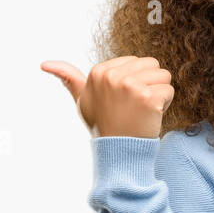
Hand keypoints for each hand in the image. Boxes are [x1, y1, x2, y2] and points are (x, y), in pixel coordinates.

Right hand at [40, 55, 173, 138]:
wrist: (118, 151)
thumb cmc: (103, 124)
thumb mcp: (82, 100)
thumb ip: (68, 78)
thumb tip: (44, 64)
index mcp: (99, 71)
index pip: (137, 61)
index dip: (136, 81)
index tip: (122, 100)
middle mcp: (112, 76)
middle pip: (153, 65)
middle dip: (150, 85)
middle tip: (134, 107)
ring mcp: (129, 86)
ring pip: (164, 76)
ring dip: (159, 94)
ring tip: (142, 110)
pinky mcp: (146, 97)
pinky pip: (169, 91)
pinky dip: (165, 105)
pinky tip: (150, 116)